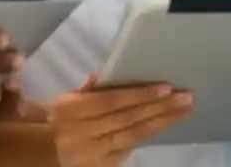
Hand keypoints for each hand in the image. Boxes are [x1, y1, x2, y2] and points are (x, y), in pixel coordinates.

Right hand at [48, 76, 194, 166]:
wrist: (44, 154)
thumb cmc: (58, 121)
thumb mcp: (64, 101)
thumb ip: (85, 91)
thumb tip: (101, 76)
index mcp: (71, 111)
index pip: (111, 102)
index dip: (139, 95)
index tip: (165, 87)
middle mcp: (83, 133)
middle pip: (127, 119)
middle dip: (159, 108)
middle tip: (186, 97)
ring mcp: (94, 154)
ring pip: (132, 136)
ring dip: (161, 122)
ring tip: (183, 110)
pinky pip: (128, 149)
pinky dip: (146, 135)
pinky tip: (165, 124)